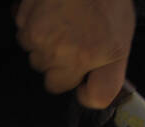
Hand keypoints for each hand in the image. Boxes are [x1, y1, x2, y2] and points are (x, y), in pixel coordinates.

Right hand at [14, 0, 135, 108]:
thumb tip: (89, 99)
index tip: (80, 70)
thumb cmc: (107, 1)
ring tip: (65, 18)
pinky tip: (52, 9)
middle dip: (59, 57)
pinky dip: (35, 21)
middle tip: (76, 33)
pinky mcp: (24, 18)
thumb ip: (107, 79)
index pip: (62, 89)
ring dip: (46, 39)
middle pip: (47, 71)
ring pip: (34, 51)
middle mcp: (57, 51)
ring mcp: (37, 35)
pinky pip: (24, 30)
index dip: (72, 79)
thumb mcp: (121, 44)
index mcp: (81, 59)